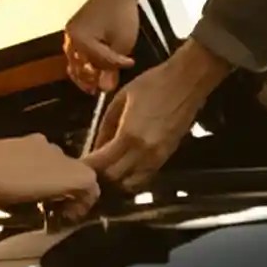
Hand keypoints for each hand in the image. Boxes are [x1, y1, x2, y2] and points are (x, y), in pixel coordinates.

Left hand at [0, 134, 99, 222]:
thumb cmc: (1, 189)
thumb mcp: (31, 207)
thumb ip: (56, 205)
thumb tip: (63, 207)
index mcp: (70, 170)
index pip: (92, 187)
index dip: (83, 205)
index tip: (65, 218)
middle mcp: (61, 153)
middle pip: (77, 176)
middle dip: (69, 195)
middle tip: (52, 213)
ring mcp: (43, 144)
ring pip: (60, 167)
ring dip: (54, 184)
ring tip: (35, 201)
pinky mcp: (26, 141)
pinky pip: (43, 159)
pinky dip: (41, 172)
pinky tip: (21, 183)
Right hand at [64, 0, 143, 93]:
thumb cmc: (122, 13)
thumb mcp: (122, 41)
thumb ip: (112, 66)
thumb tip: (105, 88)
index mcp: (81, 39)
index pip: (97, 63)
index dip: (114, 67)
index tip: (130, 63)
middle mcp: (70, 38)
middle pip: (80, 68)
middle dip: (93, 78)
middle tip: (108, 86)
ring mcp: (69, 35)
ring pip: (73, 63)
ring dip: (84, 75)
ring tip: (96, 86)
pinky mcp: (72, 32)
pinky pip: (74, 54)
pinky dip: (82, 65)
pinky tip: (92, 71)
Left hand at [83, 40, 230, 190]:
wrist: (187, 81)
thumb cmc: (152, 84)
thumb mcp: (120, 99)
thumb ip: (105, 126)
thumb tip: (96, 147)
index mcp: (129, 135)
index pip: (103, 164)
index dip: (88, 168)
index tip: (78, 165)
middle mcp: (144, 152)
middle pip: (116, 180)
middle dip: (100, 176)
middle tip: (91, 168)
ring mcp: (158, 157)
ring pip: (132, 184)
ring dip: (117, 181)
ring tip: (107, 169)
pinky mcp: (168, 157)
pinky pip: (146, 177)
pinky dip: (132, 177)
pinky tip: (125, 166)